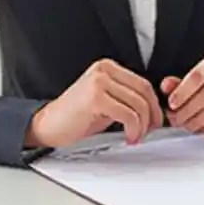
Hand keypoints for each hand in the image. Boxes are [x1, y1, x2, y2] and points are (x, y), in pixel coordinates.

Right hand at [27, 59, 162, 147]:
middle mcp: (104, 70)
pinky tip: (129, 137)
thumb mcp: (106, 102)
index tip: (156, 120)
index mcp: (107, 67)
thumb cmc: (76, 118)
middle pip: (143, 91)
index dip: (154, 105)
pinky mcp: (95, 98)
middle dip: (152, 115)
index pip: (142, 83)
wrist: (48, 126)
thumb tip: (153, 110)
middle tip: (149, 131)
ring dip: (143, 126)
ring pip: (138, 104)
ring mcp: (99, 82)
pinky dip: (134, 129)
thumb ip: (126, 98)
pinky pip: (128, 115)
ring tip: (136, 136)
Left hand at [161, 54, 203, 134]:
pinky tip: (200, 128)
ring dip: (194, 122)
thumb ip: (178, 84)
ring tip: (186, 124)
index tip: (172, 104)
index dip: (182, 92)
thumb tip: (166, 85)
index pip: (198, 76)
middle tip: (175, 119)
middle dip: (185, 111)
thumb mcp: (195, 82)